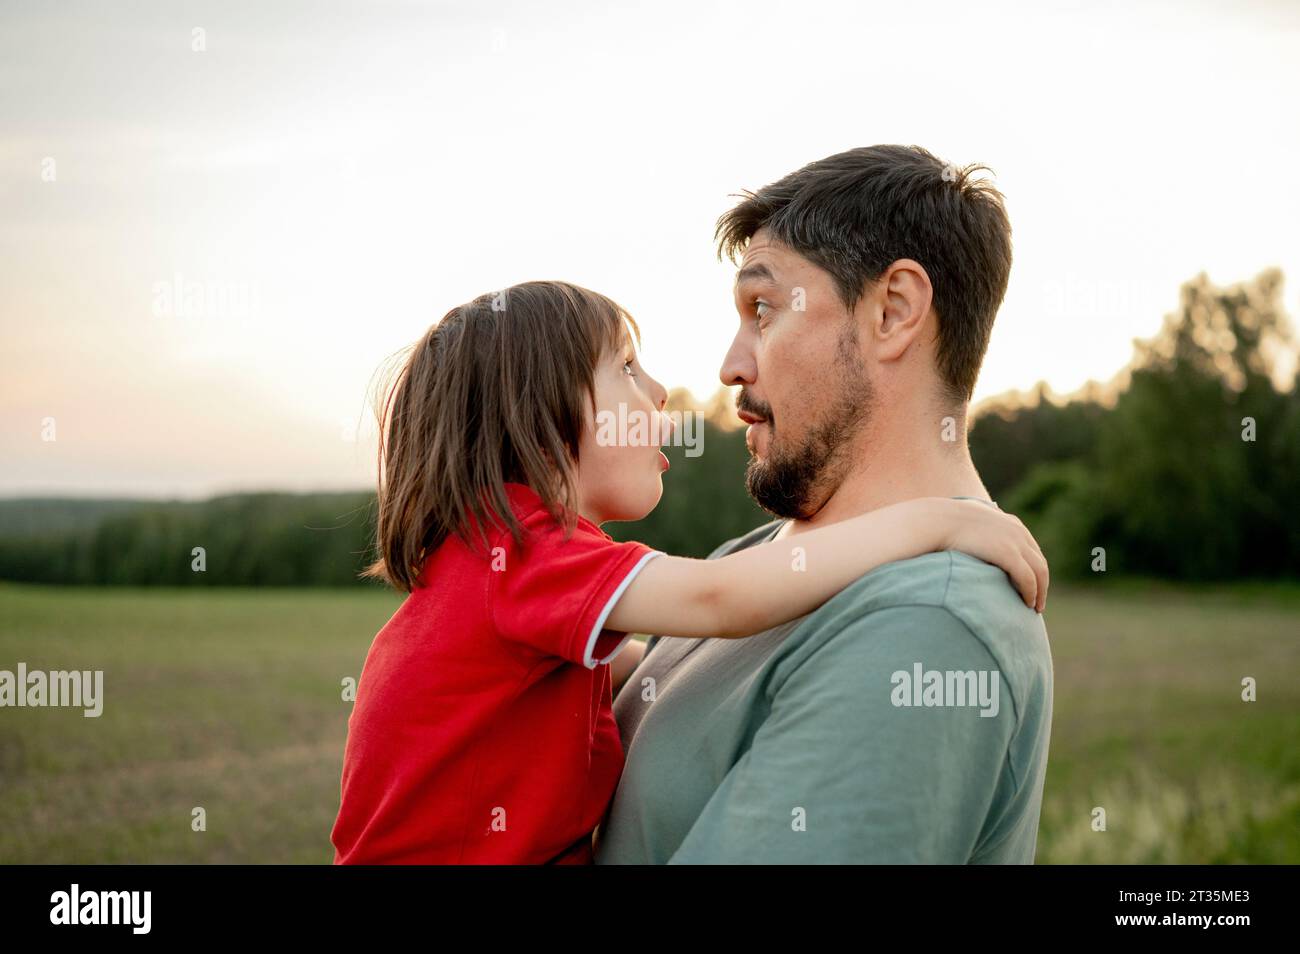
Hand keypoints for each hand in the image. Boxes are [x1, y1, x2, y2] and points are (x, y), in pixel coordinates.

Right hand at [930, 499, 1048, 612]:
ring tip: (1034, 607)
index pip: (1032, 550)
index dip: (1034, 569)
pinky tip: (1027, 603)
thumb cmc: (946, 523)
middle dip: (1042, 584)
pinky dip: (1031, 593)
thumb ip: (978, 531)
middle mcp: (1018, 532)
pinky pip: (1028, 579)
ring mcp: (1015, 542)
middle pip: (1039, 562)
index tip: (1033, 585)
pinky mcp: (1009, 554)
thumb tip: (971, 542)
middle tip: (1038, 601)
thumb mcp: (970, 523)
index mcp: (1011, 523)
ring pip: (1039, 572)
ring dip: (1040, 592)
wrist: (940, 520)